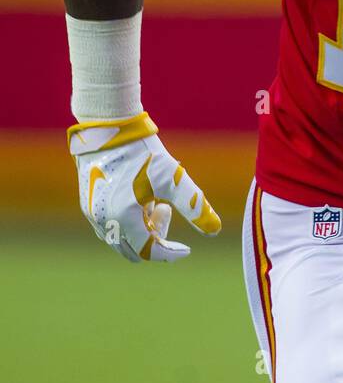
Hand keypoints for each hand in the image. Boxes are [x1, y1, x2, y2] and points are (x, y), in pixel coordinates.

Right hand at [67, 112, 220, 262]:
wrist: (108, 128)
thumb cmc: (143, 152)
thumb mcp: (173, 178)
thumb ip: (194, 205)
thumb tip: (214, 229)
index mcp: (123, 217)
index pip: (149, 251)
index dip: (170, 254)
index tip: (187, 249)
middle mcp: (103, 220)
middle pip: (132, 250)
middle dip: (154, 239)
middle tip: (166, 211)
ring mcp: (92, 213)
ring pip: (120, 238)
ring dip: (141, 229)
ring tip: (155, 201)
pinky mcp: (88, 203)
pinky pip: (110, 225)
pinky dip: (128, 220)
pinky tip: (140, 196)